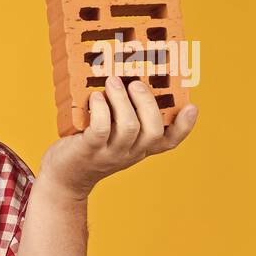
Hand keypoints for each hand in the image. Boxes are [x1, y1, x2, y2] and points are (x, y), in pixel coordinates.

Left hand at [39, 77, 198, 200]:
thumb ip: (124, 116)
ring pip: (129, 127)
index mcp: (140, 148)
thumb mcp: (112, 136)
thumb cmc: (88, 147)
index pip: (170, 141)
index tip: (192, 106)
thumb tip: (126, 77)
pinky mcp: (88, 151)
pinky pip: (101, 129)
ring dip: (122, 100)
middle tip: (135, 83)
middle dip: (147, 103)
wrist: (64, 178)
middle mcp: (130, 153)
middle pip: (153, 131)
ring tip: (112, 82)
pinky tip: (96, 98)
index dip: (185, 126)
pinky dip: (101, 109)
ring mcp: (110, 154)